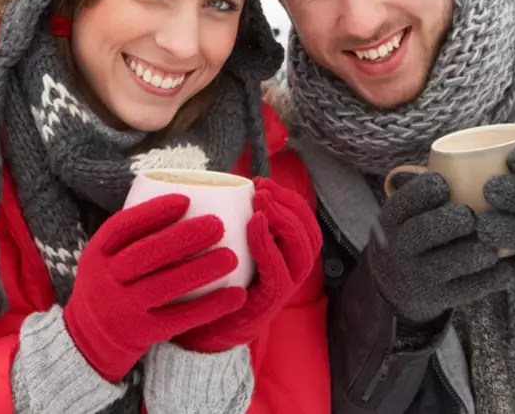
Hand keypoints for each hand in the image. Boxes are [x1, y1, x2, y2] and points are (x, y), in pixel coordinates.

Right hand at [63, 194, 246, 381]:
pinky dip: (210, 307)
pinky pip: (180, 319)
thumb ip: (132, 235)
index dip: (152, 212)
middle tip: (217, 225)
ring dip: (200, 270)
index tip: (186, 199)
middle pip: (144, 255)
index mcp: (96, 254)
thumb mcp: (106, 258)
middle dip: (183, 238)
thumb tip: (184, 197)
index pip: (120, 228)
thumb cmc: (112, 285)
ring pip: (164, 287)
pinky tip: (236, 295)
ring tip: (231, 257)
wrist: (88, 341)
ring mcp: (122, 309)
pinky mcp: (142, 334)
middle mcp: (104, 281)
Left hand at [176, 177, 321, 352]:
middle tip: (262, 189)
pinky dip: (269, 244)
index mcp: (286, 256)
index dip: (289, 199)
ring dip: (284, 220)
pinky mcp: (271, 302)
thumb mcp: (229, 248)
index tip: (261, 181)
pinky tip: (255, 225)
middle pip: (309, 232)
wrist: (204, 332)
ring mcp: (285, 288)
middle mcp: (292, 271)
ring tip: (261, 202)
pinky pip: (279, 271)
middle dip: (289, 204)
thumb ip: (234, 224)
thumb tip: (220, 184)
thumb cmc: (215, 286)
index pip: (304, 223)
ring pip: (303, 250)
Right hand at [368, 172, 512, 323]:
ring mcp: (417, 276)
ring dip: (479, 250)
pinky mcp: (437, 299)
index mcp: (392, 218)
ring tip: (497, 243)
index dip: (430, 188)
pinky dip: (493, 277)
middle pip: (428, 229)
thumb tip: (480, 156)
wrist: (393, 287)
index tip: (447, 186)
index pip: (409, 198)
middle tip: (475, 216)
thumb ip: (429, 190)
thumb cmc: (414, 234)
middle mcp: (399, 247)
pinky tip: (507, 266)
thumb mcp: (407, 213)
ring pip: (451, 262)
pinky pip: (469, 289)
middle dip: (457, 220)